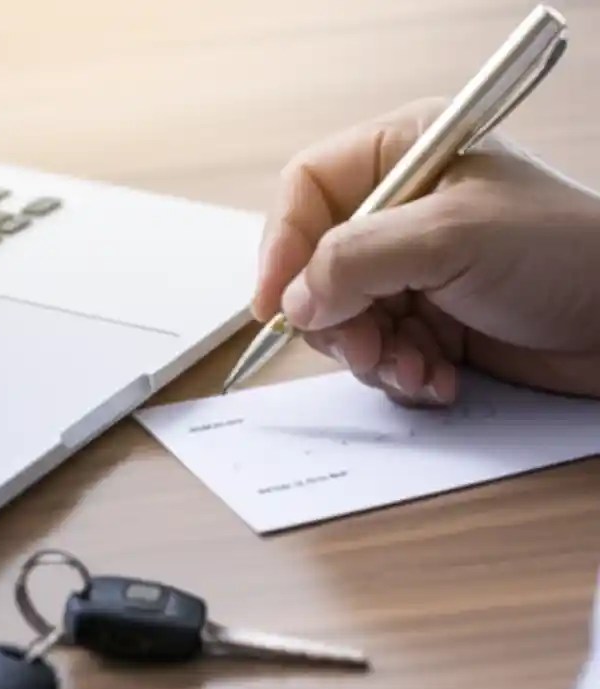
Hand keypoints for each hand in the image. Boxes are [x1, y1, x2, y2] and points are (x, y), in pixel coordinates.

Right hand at [253, 97, 599, 404]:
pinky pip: (379, 351)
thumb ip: (356, 260)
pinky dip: (400, 373)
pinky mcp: (433, 319)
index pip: (306, 190)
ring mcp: (415, 268)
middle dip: (334, 317)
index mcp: (404, 155)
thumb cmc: (567, 253)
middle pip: (314, 264)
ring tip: (416, 368)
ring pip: (342, 317)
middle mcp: (402, 210)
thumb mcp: (450, 238)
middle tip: (363, 346)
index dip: (281, 245)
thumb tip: (294, 302)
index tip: (275, 303)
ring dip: (371, 354)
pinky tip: (439, 378)